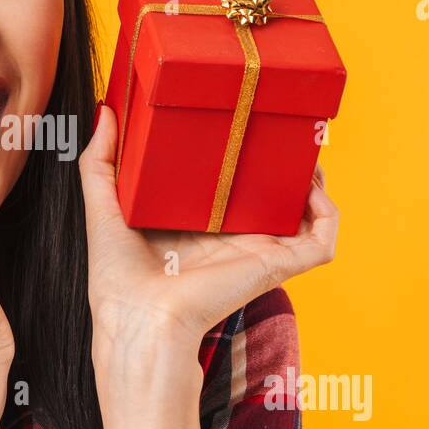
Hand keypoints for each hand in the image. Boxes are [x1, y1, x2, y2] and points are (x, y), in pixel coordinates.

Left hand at [79, 103, 337, 378]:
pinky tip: (314, 187)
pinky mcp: (276, 264)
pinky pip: (322, 239)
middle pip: (273, 193)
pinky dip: (329, 212)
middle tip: (285, 127)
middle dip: (285, 160)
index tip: (247, 121)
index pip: (232, 184)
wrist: (140, 315)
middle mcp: (234, 235)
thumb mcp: (104, 205)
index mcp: (200, 222)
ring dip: (314, 179)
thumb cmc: (119, 274)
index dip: (245, 155)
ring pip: (306, 211)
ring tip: (306, 148)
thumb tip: (106, 112)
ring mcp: (259, 249)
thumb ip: (99, 160)